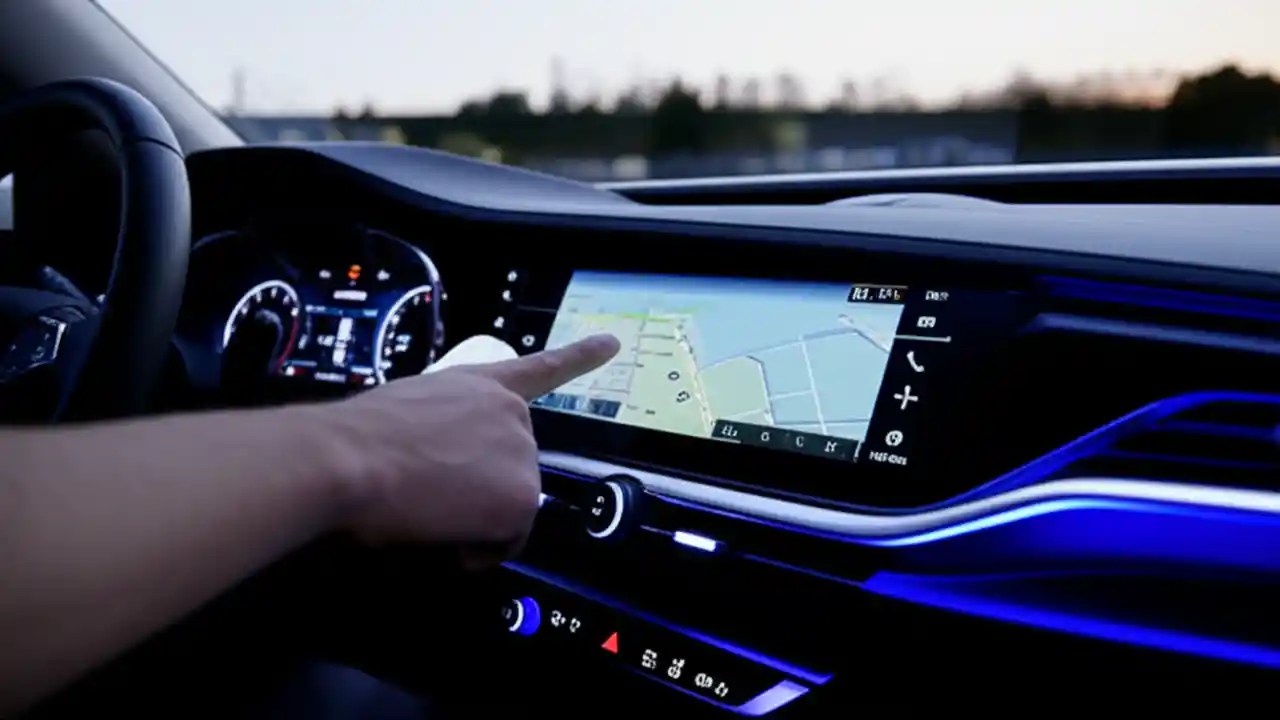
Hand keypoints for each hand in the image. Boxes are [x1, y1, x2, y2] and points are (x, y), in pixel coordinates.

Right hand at [321, 333, 619, 561]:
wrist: (347, 458)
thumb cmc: (358, 441)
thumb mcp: (409, 415)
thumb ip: (443, 431)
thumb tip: (438, 473)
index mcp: (481, 386)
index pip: (541, 368)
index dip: (580, 356)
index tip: (613, 343)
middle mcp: (512, 414)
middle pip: (508, 471)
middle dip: (475, 493)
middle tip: (424, 495)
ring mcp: (522, 454)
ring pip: (504, 510)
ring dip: (471, 522)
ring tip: (423, 507)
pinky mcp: (521, 498)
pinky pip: (503, 543)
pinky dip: (476, 551)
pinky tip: (444, 534)